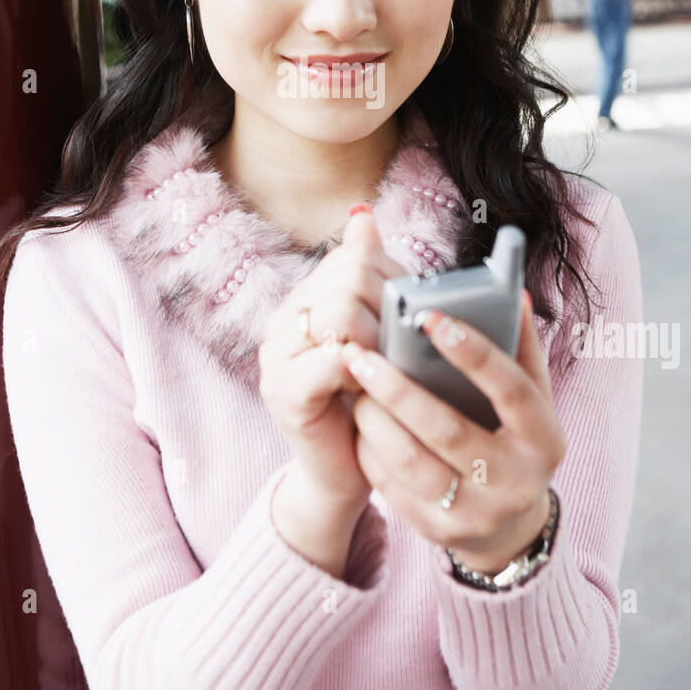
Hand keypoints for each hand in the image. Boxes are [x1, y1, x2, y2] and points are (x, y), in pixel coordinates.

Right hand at [258, 205, 405, 513]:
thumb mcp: (377, 335)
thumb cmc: (371, 404)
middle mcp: (284, 320)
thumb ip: (373, 281)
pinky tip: (378, 386)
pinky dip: (366, 370)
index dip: (396, 278)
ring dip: (381, 338)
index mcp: (306, 299)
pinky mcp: (284, 392)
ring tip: (394, 366)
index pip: (355, 256)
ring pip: (341, 311)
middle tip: (406, 343)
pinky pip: (332, 360)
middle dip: (391, 306)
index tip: (413, 312)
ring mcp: (277, 355)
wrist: (346, 475)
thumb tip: (362, 215)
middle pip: (351, 276)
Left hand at [340, 291, 567, 572]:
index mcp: (544, 439)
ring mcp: (478, 514)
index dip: (474, 353)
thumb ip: (520, 347)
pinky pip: (393, 489)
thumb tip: (510, 293)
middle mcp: (516, 482)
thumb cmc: (514, 436)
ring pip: (413, 463)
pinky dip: (370, 450)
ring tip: (354, 384)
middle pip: (449, 431)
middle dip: (399, 389)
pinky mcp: (440, 532)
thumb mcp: (530, 397)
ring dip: (375, 420)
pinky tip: (358, 420)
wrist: (509, 522)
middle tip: (359, 354)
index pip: (513, 390)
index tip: (431, 317)